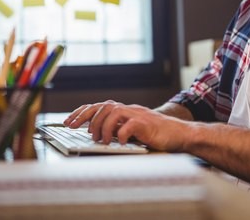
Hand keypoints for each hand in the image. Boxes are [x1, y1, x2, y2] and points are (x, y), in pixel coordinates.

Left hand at [64, 100, 189, 151]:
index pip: (99, 106)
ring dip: (103, 126)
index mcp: (124, 111)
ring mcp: (138, 115)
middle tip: (76, 129)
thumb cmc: (156, 135)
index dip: (81, 112)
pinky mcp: (147, 124)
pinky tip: (119, 143)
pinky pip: (130, 125)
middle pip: (103, 106)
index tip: (68, 122)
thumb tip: (95, 135)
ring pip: (114, 112)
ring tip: (102, 140)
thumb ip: (117, 129)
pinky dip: (121, 134)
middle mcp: (129, 109)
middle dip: (86, 117)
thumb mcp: (132, 131)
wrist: (180, 134)